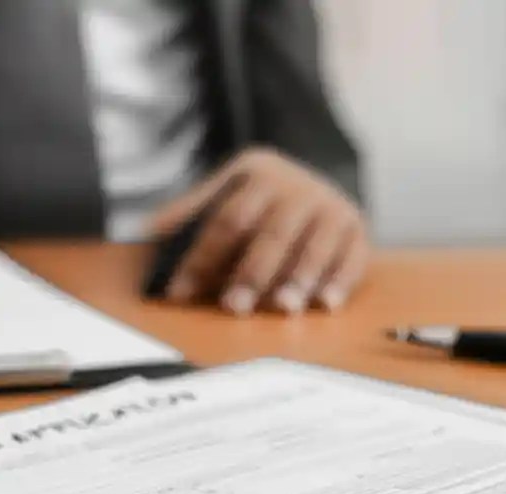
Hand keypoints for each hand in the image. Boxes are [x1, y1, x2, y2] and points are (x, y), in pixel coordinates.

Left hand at [151, 148, 368, 315]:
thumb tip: (149, 231)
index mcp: (259, 173)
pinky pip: (352, 257)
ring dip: (299, 279)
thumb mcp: (226, 190)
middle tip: (233, 307)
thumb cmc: (261, 198)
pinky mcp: (356, 228)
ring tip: (282, 307)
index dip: (202, 257)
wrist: (318, 178)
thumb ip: (191, 212)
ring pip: (314, 246)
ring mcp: (331, 207)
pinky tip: (325, 304)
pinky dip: (340, 281)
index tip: (180, 292)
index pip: (227, 218)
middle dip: (251, 273)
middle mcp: (298, 187)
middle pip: (271, 234)